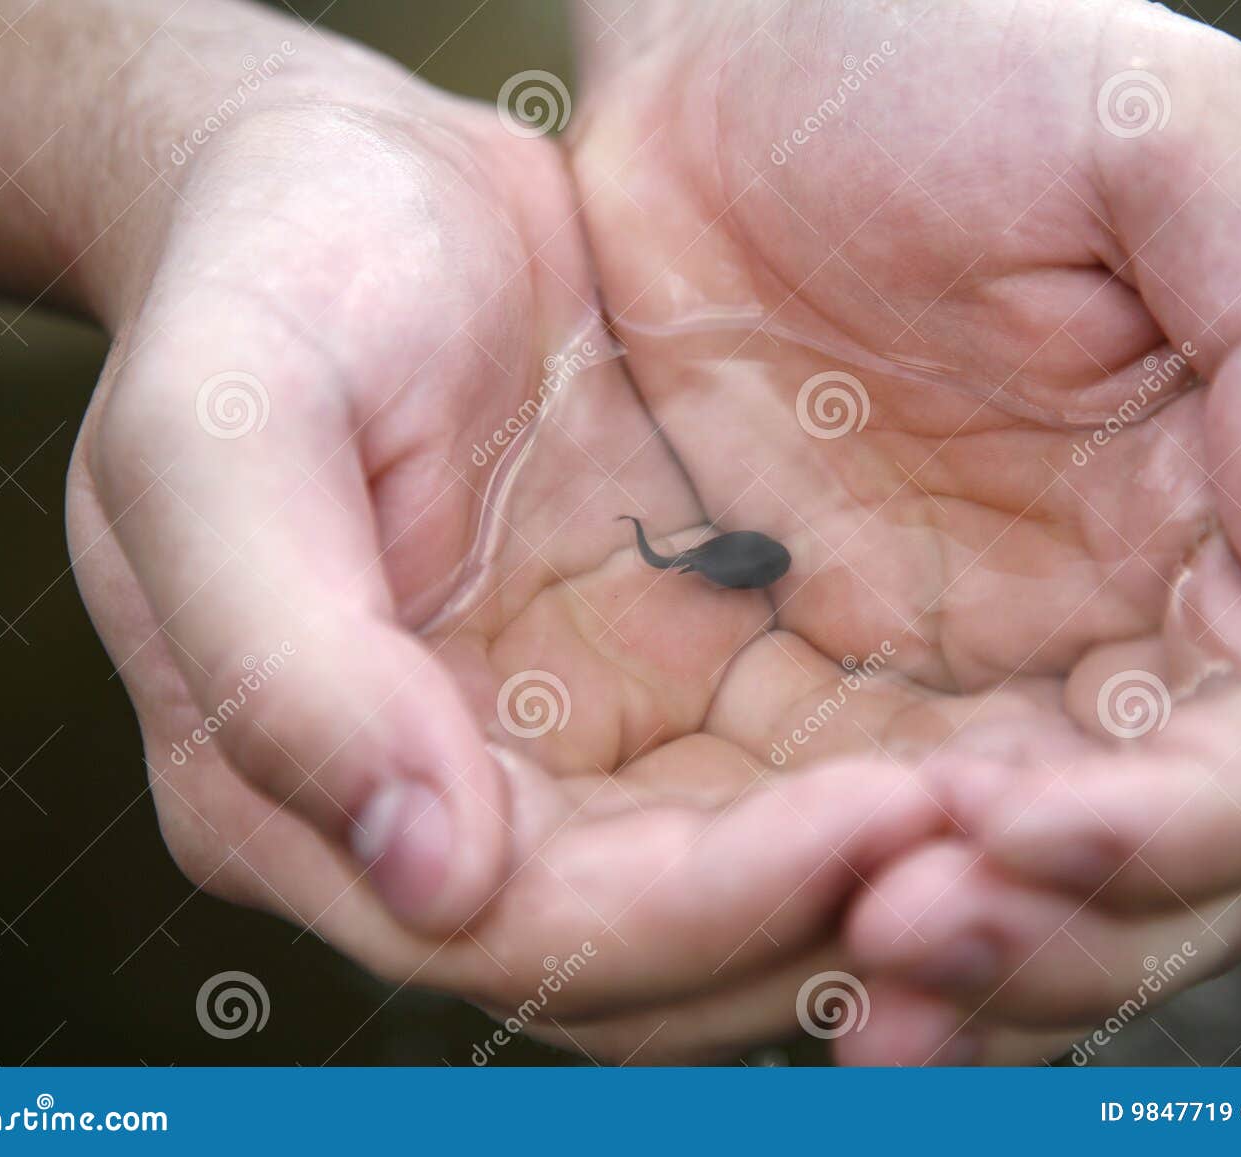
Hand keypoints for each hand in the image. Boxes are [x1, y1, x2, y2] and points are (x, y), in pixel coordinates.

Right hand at [68, 36, 966, 1061]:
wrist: (357, 187)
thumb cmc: (272, 277)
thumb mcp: (222, 429)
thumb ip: (285, 660)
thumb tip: (427, 877)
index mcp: (300, 794)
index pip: (530, 931)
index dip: (711, 907)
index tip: (883, 815)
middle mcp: (436, 810)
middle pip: (650, 954)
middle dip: (822, 908)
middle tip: (997, 828)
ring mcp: (548, 756)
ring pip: (727, 898)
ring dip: (867, 875)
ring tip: (1018, 802)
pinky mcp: (642, 688)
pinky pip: (767, 786)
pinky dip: (864, 792)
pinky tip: (972, 745)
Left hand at [567, 0, 1240, 1060]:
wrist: (735, 54)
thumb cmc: (949, 60)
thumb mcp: (1162, 141)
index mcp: (1219, 522)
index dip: (1176, 825)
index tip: (1027, 828)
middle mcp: (1104, 623)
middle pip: (1148, 868)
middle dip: (1051, 936)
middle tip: (905, 942)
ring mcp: (955, 664)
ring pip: (1005, 890)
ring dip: (948, 969)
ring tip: (845, 994)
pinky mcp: (811, 672)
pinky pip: (847, 837)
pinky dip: (825, 908)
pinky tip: (767, 935)